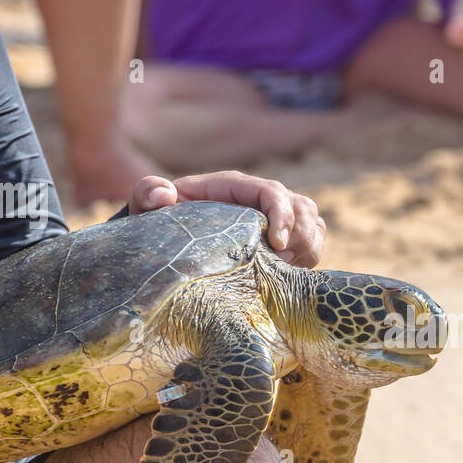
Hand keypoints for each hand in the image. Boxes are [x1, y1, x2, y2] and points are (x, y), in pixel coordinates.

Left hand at [128, 171, 325, 267]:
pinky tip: (287, 275)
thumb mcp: (147, 204)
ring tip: (284, 271)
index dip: (283, 216)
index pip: (273, 192)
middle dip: (301, 237)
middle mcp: (262, 198)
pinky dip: (310, 258)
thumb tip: (163, 193)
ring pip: (314, 224)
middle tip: (281, 265)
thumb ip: (148, 192)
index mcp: (234, 187)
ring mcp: (278, 217)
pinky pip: (315, 241)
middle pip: (303, 207)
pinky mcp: (287, 237)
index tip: (277, 245)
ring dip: (308, 249)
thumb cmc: (162, 221)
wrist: (171, 239)